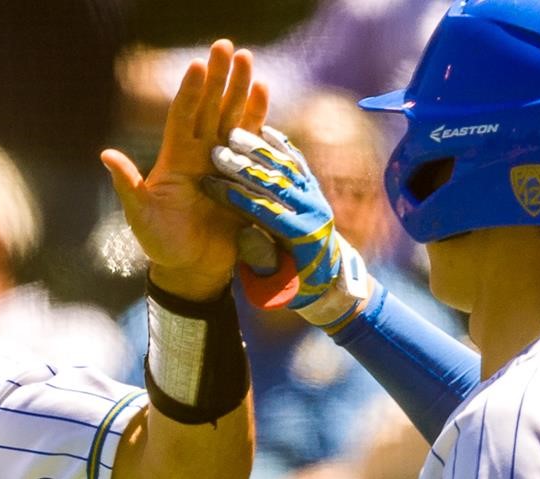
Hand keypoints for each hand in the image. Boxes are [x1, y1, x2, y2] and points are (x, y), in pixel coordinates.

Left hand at [102, 40, 267, 300]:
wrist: (191, 269)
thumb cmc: (161, 244)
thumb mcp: (141, 214)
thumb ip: (128, 185)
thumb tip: (107, 154)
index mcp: (175, 158)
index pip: (183, 117)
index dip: (190, 92)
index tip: (195, 64)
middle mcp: (199, 153)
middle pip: (210, 107)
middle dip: (218, 77)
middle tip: (225, 45)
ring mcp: (223, 162)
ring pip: (232, 117)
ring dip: (239, 88)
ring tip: (246, 57)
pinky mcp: (245, 176)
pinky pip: (253, 142)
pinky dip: (258, 117)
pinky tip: (262, 91)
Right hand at [209, 127, 372, 325]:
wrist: (329, 280)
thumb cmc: (296, 287)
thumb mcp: (277, 284)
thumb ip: (261, 259)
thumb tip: (244, 232)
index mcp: (301, 236)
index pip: (264, 210)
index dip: (235, 196)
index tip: (209, 184)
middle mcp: (312, 211)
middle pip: (275, 182)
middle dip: (244, 167)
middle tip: (217, 153)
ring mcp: (316, 197)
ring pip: (286, 166)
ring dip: (259, 149)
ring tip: (233, 135)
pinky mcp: (315, 188)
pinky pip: (297, 162)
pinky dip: (280, 145)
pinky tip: (262, 130)